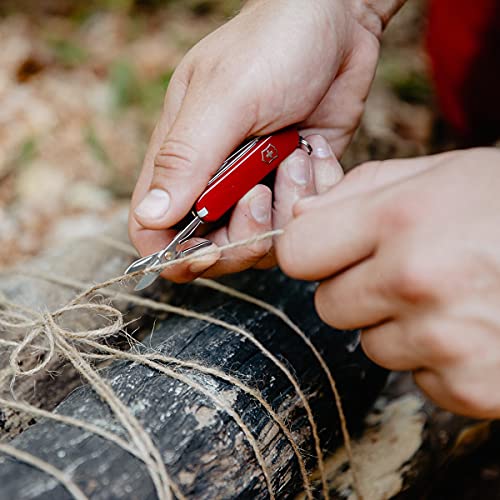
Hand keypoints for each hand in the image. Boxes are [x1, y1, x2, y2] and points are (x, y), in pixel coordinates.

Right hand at [129, 0, 390, 281]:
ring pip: (262, 241)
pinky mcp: (294, 187)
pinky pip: (301, 221)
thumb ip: (186, 157)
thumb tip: (150, 216)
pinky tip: (316, 155)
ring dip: (286, 207)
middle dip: (243, 234)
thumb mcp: (224, 96)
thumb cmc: (272, 45)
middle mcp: (215, 182)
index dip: (174, 257)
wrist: (335, 23)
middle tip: (263, 190)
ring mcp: (257, 187)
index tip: (208, 253)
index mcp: (180, 161)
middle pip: (214, 249)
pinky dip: (315, 195)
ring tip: (297, 157)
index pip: (155, 230)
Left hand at [277, 148, 499, 417]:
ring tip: (451, 296)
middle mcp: (418, 280)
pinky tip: (475, 329)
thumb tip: (298, 221)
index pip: (296, 253)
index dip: (310, 252)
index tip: (329, 250)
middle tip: (405, 269)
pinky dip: (435, 360)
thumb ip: (359, 192)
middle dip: (356, 289)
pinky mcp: (470, 387)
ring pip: (370, 344)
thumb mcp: (440, 173)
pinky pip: (416, 378)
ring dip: (397, 325)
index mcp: (403, 218)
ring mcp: (446, 341)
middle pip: (328, 305)